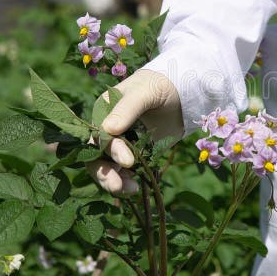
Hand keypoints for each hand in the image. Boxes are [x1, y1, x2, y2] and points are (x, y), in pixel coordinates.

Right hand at [87, 69, 183, 194]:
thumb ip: (127, 109)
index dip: (110, 150)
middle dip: (104, 174)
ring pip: (107, 168)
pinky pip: (125, 171)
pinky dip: (128, 180)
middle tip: (118, 186)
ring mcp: (120, 144)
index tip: (128, 161)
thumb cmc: (160, 86)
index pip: (98, 135)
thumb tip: (107, 130)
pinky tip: (137, 186)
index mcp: (103, 112)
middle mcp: (107, 130)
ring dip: (115, 181)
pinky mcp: (134, 154)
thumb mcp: (145, 92)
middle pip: (95, 156)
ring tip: (132, 189)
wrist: (181, 93)